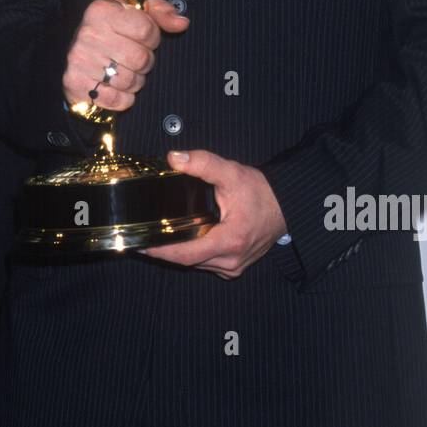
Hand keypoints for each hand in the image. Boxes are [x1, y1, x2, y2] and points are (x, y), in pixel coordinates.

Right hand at [63, 0, 188, 112]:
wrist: (77, 52)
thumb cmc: (112, 30)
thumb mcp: (135, 11)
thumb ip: (160, 12)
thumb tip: (182, 23)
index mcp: (103, 11)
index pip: (146, 30)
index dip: (153, 38)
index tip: (145, 40)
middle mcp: (89, 33)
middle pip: (139, 58)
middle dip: (145, 62)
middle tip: (136, 60)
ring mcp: (79, 59)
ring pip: (128, 80)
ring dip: (135, 81)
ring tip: (126, 72)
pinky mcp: (75, 83)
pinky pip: (115, 99)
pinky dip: (123, 99)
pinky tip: (117, 88)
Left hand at [142, 149, 286, 278]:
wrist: (286, 206)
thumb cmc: (261, 192)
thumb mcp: (232, 173)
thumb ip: (203, 164)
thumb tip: (174, 159)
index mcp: (230, 241)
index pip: (186, 254)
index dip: (161, 251)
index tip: (140, 245)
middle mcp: (232, 260)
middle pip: (188, 261)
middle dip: (165, 250)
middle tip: (143, 235)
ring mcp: (234, 267)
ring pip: (196, 264)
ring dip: (179, 252)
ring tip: (158, 235)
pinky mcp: (235, 266)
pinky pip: (206, 263)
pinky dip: (193, 253)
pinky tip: (183, 238)